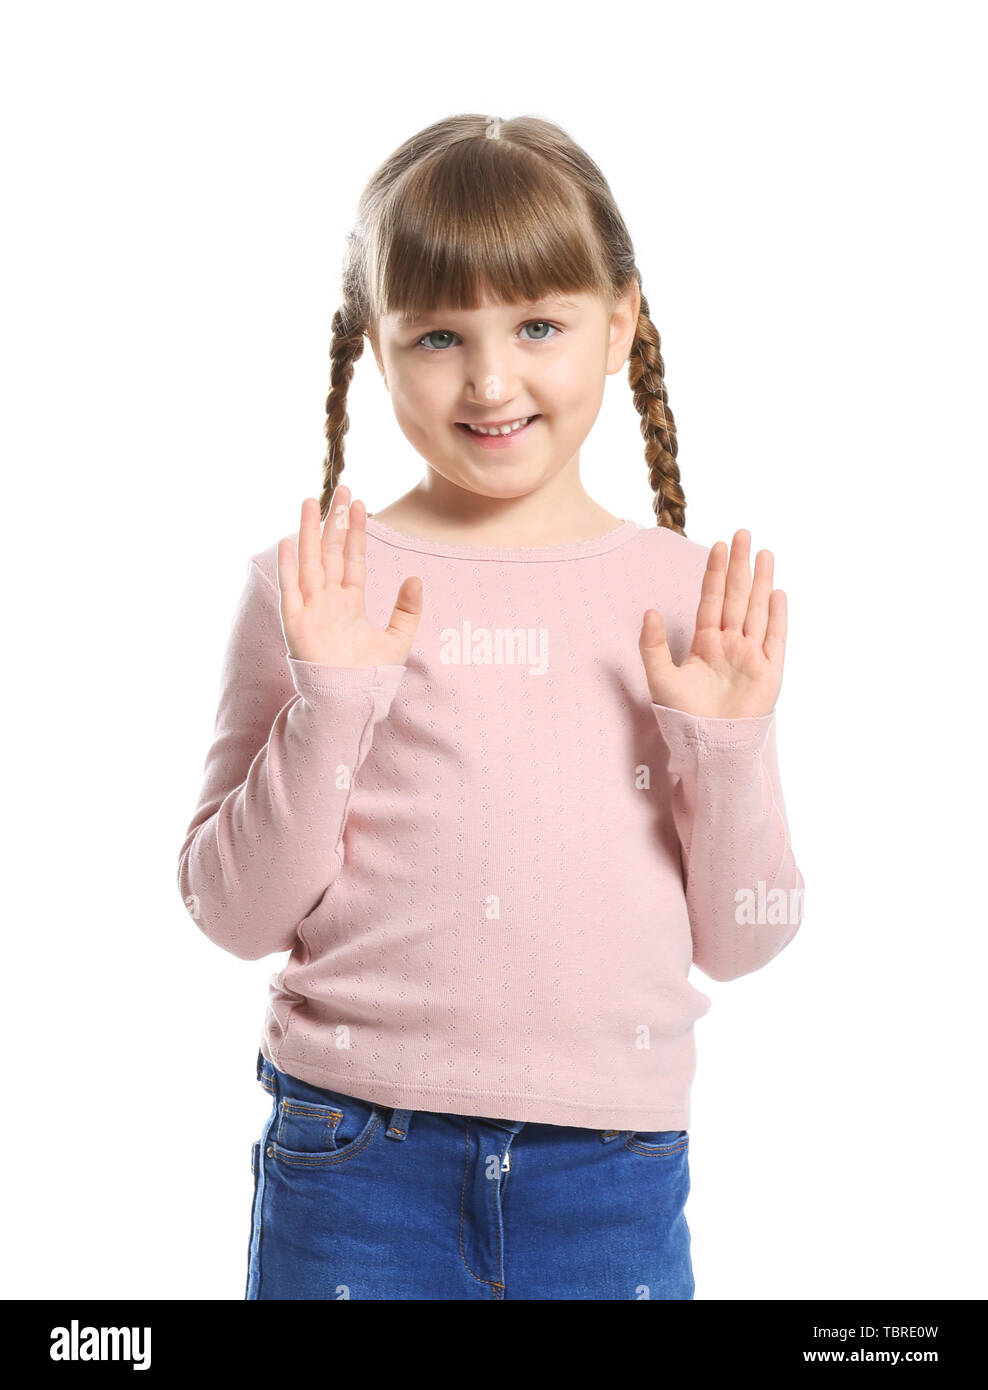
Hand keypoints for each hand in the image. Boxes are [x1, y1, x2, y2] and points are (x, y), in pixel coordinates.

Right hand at [277, 487, 422, 666]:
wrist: (351, 701)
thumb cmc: (370, 675)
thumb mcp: (399, 639)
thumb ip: (408, 610)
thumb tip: (415, 578)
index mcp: (349, 602)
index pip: (352, 558)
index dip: (356, 531)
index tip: (359, 504)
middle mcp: (328, 600)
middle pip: (331, 552)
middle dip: (334, 521)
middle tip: (340, 489)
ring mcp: (311, 608)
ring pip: (309, 562)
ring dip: (308, 532)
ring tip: (310, 502)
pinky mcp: (296, 622)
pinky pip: (290, 590)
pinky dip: (288, 567)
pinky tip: (287, 542)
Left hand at [639, 529, 785, 718]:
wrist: (708, 747)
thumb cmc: (683, 717)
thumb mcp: (660, 678)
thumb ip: (652, 645)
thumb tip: (649, 611)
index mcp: (706, 643)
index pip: (712, 600)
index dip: (714, 573)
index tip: (716, 545)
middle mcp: (730, 644)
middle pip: (737, 597)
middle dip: (739, 566)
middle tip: (742, 534)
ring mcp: (751, 656)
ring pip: (757, 610)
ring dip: (761, 582)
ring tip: (764, 553)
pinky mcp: (768, 672)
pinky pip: (775, 639)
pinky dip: (777, 617)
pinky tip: (777, 593)